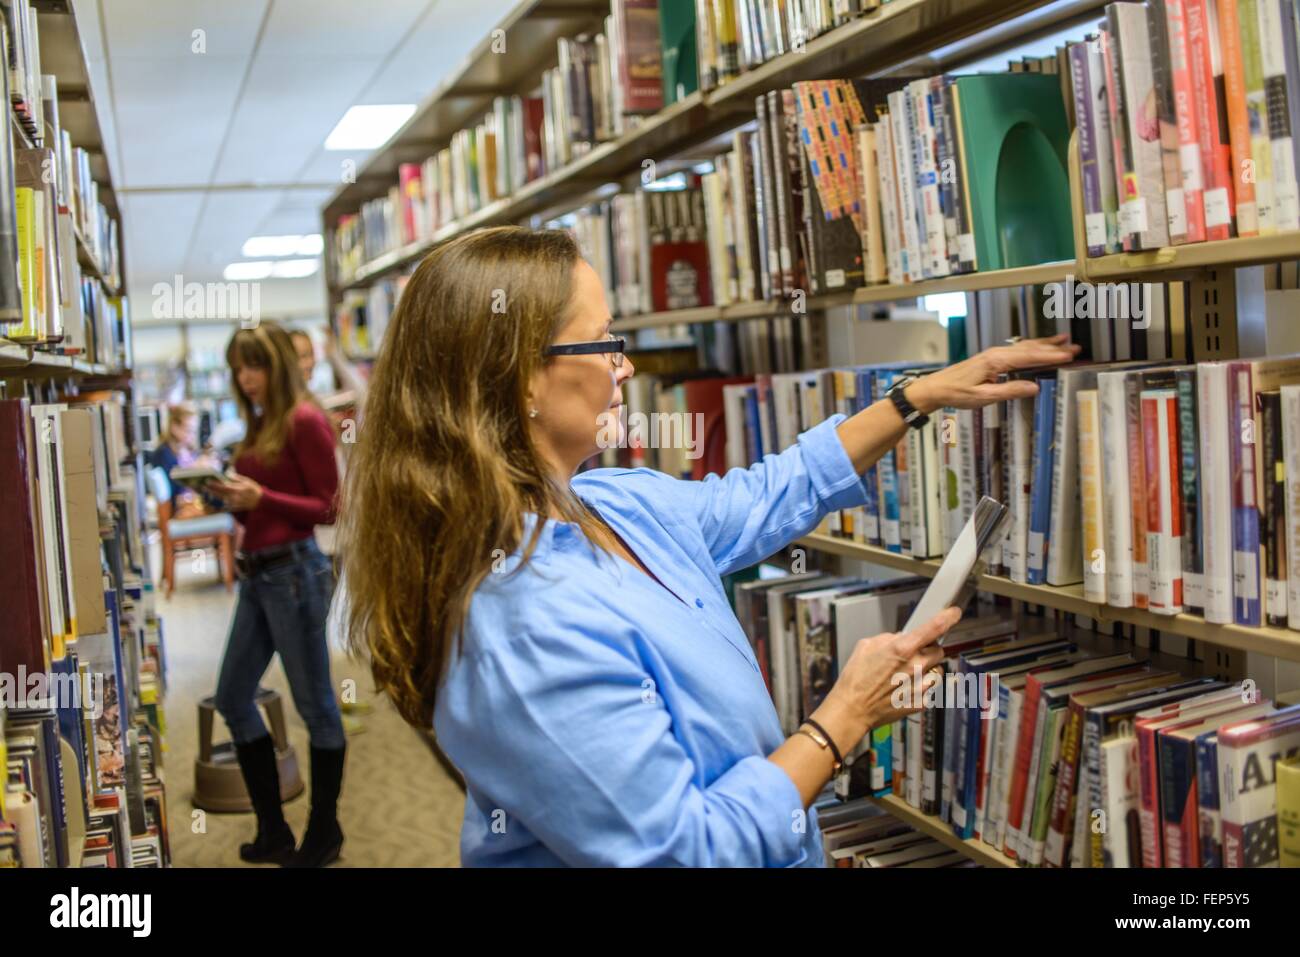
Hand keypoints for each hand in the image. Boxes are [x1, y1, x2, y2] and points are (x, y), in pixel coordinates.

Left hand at [209, 473, 262, 511]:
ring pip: (220, 500)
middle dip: (210, 490)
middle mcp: (234, 497)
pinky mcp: (233, 508)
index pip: (224, 487)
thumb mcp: (247, 481)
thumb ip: (236, 478)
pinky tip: (212, 499)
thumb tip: (227, 473)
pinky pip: (222, 505)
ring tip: (206, 492)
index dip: (215, 485)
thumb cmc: (254, 489)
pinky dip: (216, 502)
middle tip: (203, 487)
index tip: (207, 481)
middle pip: (219, 494)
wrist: (260, 501)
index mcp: (238, 490)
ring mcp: (234, 503)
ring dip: (212, 496)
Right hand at [811, 606, 962, 749]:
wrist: (853, 709)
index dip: (947, 618)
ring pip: (936, 670)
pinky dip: (920, 686)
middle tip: (914, 653)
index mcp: (902, 648)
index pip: (933, 628)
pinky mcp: (921, 701)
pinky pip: (929, 688)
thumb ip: (888, 639)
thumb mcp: (866, 646)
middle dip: (929, 649)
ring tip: (906, 674)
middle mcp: (915, 665)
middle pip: (938, 650)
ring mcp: (920, 685)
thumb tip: (900, 637)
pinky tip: (903, 688)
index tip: (954, 613)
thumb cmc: (856, 679)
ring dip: (926, 669)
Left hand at [908, 335, 1080, 412]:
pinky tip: (1039, 346)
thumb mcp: (983, 397)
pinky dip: (1032, 347)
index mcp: (996, 361)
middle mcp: (996, 353)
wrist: (936, 387)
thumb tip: (1034, 387)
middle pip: (1030, 348)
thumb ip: (1009, 391)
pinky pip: (1017, 350)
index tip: (1068, 355)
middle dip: (1054, 347)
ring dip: (1045, 344)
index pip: (1029, 357)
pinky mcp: (991, 358)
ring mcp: (994, 354)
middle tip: (1075, 348)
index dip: (1050, 356)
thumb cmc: (956, 393)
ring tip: (1064, 341)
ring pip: (1024, 346)